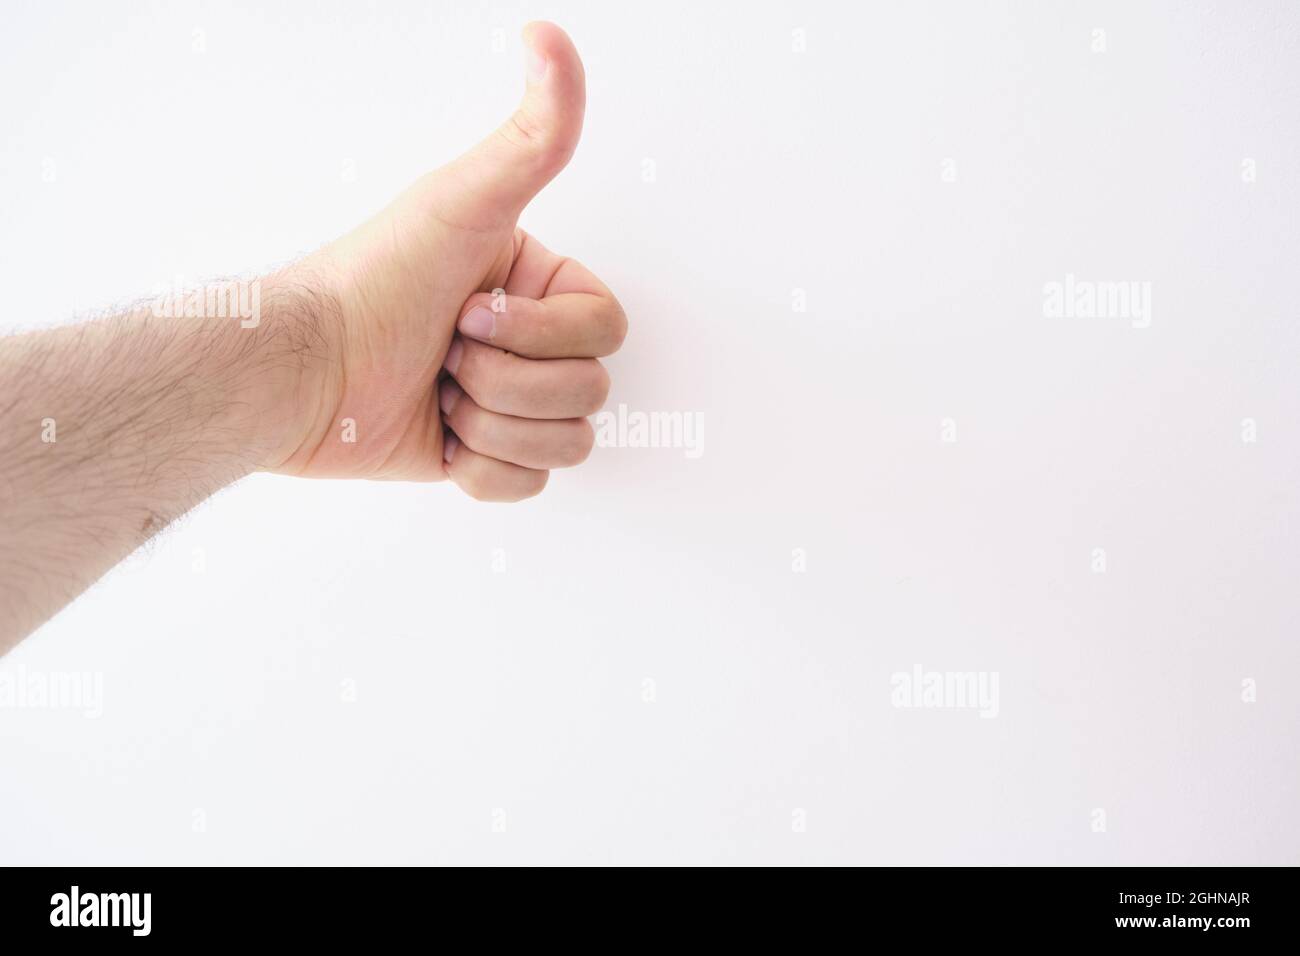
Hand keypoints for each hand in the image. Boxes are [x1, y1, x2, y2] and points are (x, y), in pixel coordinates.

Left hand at [269, 21, 624, 500]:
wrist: (301, 377)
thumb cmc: (370, 285)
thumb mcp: (459, 202)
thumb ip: (530, 137)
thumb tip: (550, 39)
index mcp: (537, 286)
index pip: (606, 330)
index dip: (542, 335)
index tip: (472, 311)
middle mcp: (528, 341)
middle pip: (590, 391)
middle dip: (509, 380)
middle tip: (446, 353)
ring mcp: (507, 402)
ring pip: (569, 442)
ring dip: (493, 423)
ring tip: (438, 394)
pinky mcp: (482, 457)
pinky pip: (532, 483)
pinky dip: (482, 470)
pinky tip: (440, 437)